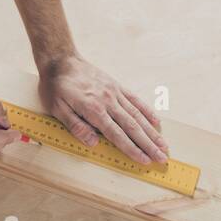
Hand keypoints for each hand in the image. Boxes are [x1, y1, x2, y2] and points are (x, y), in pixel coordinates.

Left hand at [38, 54, 167, 164]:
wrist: (61, 60)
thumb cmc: (56, 87)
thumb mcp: (56, 109)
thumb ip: (76, 126)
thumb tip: (93, 143)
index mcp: (93, 109)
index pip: (116, 134)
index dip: (131, 149)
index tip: (144, 160)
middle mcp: (108, 101)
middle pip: (132, 126)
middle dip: (149, 144)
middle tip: (162, 157)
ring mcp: (114, 92)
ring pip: (137, 115)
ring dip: (152, 131)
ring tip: (164, 144)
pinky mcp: (116, 86)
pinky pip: (135, 100)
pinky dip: (147, 111)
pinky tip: (156, 121)